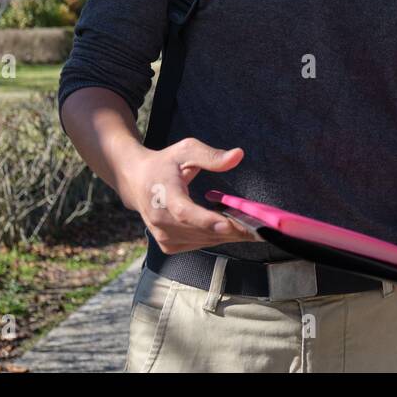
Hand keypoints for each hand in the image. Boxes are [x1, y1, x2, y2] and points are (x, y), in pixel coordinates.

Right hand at [116, 136, 262, 253]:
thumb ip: (211, 155)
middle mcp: (160, 220)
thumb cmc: (165, 164)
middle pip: (200, 231)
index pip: (185, 213)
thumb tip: (238, 155)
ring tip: (253, 228)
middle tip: (260, 228)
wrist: (137, 181)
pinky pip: (199, 245)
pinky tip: (233, 230)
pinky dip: (217, 238)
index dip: (207, 221)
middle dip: (232, 230)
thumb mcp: (186, 150)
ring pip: (203, 241)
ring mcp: (163, 236)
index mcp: (164, 196)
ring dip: (229, 236)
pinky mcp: (168, 245)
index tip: (230, 224)